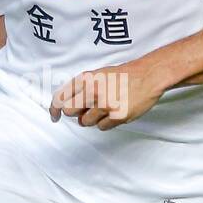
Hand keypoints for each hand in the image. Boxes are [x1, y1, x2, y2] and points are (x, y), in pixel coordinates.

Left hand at [49, 60, 163, 129]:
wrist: (147, 76)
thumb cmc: (123, 76)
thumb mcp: (98, 74)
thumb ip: (81, 88)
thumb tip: (68, 106)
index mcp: (86, 79)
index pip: (60, 97)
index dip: (54, 109)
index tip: (55, 117)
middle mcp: (92, 91)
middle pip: (69, 111)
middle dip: (75, 114)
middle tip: (86, 110)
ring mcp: (105, 104)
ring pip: (85, 122)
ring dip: (93, 119)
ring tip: (106, 108)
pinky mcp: (117, 116)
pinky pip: (102, 127)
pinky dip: (106, 123)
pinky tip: (115, 112)